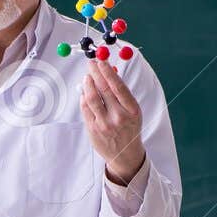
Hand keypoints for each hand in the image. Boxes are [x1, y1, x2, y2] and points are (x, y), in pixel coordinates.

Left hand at [80, 59, 145, 184]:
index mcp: (132, 110)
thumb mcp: (133, 111)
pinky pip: (85, 108)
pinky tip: (84, 92)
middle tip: (91, 64)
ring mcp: (104, 124)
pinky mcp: (93, 129)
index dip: (108, 72)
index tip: (102, 61)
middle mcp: (119, 117)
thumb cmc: (129, 129)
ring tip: (87, 77)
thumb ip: (121, 93)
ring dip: (87, 83)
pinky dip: (83, 97)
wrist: (125, 154)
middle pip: (103, 89)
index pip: (118, 86)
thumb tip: (108, 72)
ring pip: (91, 97)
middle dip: (95, 73)